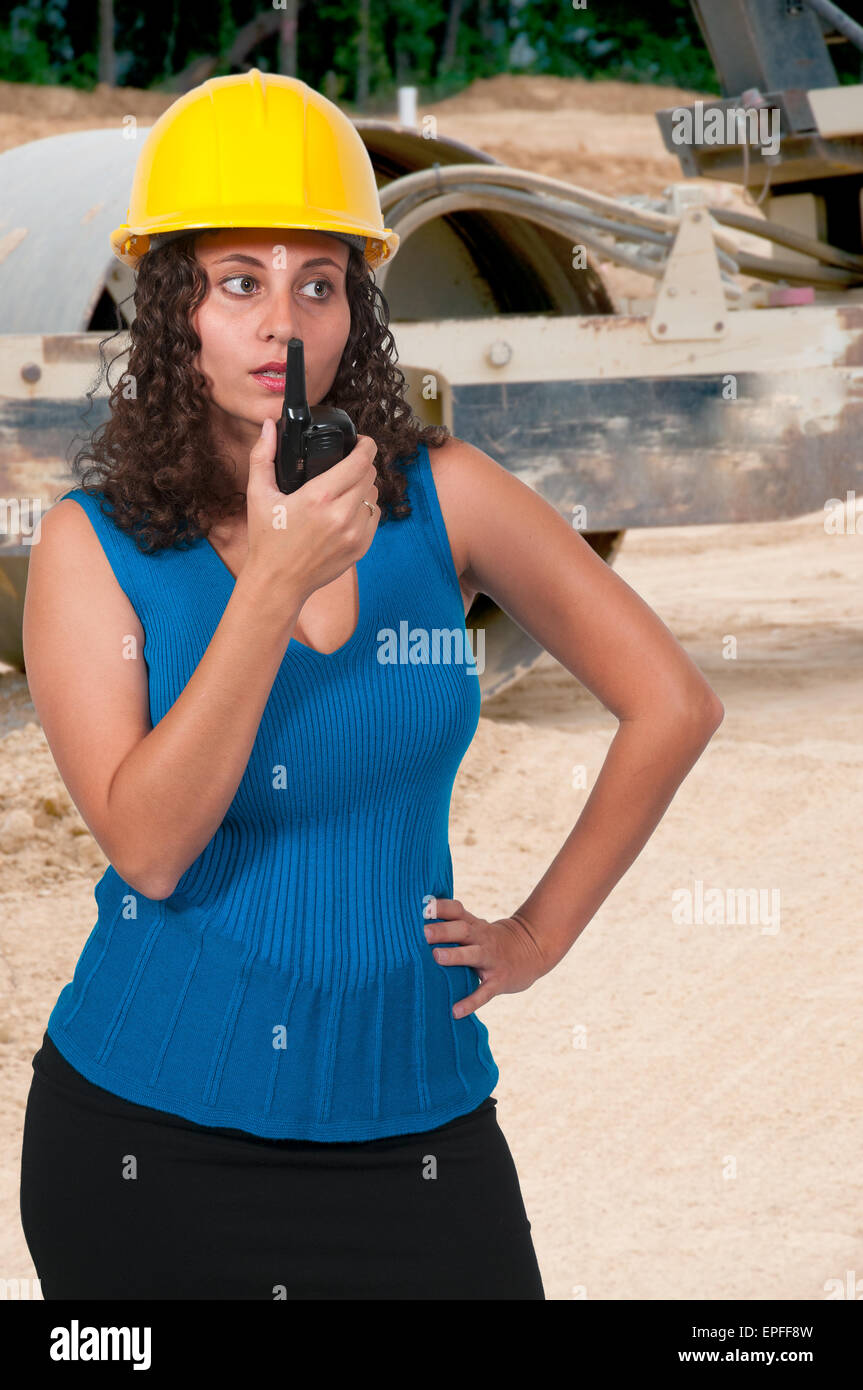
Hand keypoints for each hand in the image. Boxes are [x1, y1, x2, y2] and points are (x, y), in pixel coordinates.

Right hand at [246, 419, 379, 600]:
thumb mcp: (259, 495)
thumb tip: (269, 426)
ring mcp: (355, 533)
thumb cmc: (267, 539)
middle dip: (362, 465)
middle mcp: (342, 515)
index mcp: (319, 497)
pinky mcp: (361, 548)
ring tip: (346, 489)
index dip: (366, 446)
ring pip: (375, 496)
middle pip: (371, 475)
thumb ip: (262, 456)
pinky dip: (365, 510)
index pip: (360, 461)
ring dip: (364, 487)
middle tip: (348, 464)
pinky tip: (347, 511)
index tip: (362, 441)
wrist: (278, 583)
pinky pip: (374, 517)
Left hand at [422, 897, 552, 1019]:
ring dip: (455, 955)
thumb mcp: (477, 927)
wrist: (532, 951)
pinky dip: (471, 1002)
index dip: (442, 907)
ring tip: (437, 957)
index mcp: (474, 925)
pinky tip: (456, 1011)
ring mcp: (492, 959)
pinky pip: (484, 992)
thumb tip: (416, 921)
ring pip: (474, 955)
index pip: (457, 910)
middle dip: (443, 930)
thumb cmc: (491, 940)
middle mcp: (483, 939)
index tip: (423, 907)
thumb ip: (452, 924)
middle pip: (463, 930)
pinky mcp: (499, 981)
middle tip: (423, 932)